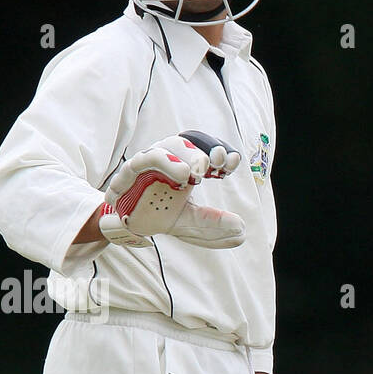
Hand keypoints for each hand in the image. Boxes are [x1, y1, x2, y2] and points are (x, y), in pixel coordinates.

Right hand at [100, 133, 244, 247]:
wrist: (131, 226)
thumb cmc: (161, 215)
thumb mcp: (192, 223)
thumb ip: (214, 224)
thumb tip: (241, 230)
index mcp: (187, 166)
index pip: (206, 151)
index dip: (221, 152)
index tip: (233, 162)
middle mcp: (170, 159)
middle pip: (190, 143)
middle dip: (207, 150)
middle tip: (219, 162)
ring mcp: (151, 162)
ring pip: (170, 146)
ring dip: (188, 155)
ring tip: (201, 171)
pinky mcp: (132, 171)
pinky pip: (146, 159)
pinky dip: (164, 161)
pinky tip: (182, 174)